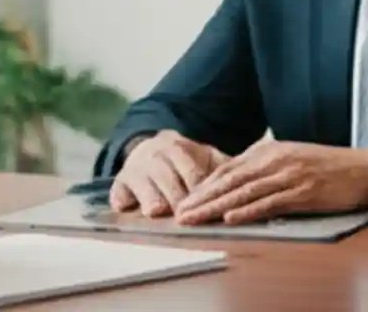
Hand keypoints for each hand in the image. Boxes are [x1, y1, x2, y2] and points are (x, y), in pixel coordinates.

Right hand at [110, 130, 228, 217]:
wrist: (147, 148)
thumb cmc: (183, 161)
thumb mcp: (204, 156)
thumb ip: (223, 167)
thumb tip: (249, 180)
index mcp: (179, 148)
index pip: (194, 173)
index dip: (203, 193)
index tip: (213, 206)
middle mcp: (156, 157)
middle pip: (169, 182)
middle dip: (178, 200)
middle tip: (187, 218)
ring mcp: (136, 170)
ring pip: (144, 186)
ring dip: (151, 198)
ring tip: (158, 212)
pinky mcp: (119, 184)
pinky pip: (118, 192)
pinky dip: (122, 200)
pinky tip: (125, 207)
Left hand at [173, 139, 367, 224]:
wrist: (366, 169)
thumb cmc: (327, 167)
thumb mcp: (290, 158)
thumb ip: (263, 167)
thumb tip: (236, 181)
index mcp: (268, 150)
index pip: (227, 169)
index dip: (203, 186)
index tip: (184, 200)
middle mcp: (274, 160)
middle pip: (229, 180)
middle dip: (201, 198)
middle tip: (180, 213)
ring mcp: (289, 175)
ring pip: (244, 192)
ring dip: (216, 206)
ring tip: (196, 218)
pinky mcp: (304, 192)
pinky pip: (270, 203)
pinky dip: (249, 210)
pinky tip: (231, 217)